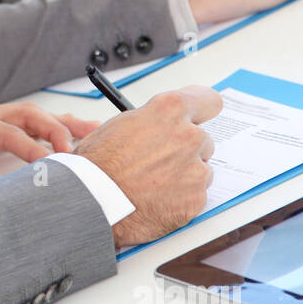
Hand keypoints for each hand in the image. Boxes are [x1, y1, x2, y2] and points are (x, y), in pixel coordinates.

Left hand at [0, 102, 99, 206]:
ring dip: (60, 125)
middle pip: (25, 115)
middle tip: (76, 149)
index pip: (4, 130)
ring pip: (30, 119)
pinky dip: (49, 133)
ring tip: (94, 132)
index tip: (48, 162)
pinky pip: (24, 130)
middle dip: (54, 129)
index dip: (28, 146)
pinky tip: (73, 138)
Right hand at [73, 86, 221, 248]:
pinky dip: (180, 200)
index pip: (208, 101)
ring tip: (153, 184)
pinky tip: (157, 200)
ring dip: (184, 176)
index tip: (197, 118)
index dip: (201, 111)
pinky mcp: (196, 199)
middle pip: (202, 140)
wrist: (94, 202)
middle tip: (160, 161)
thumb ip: (152, 120)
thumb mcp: (121, 125)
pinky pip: (196, 196)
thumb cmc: (98, 165)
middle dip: (185, 149)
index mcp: (170, 111)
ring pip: (200, 170)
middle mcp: (188, 137)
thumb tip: (164, 123)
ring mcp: (196, 170)